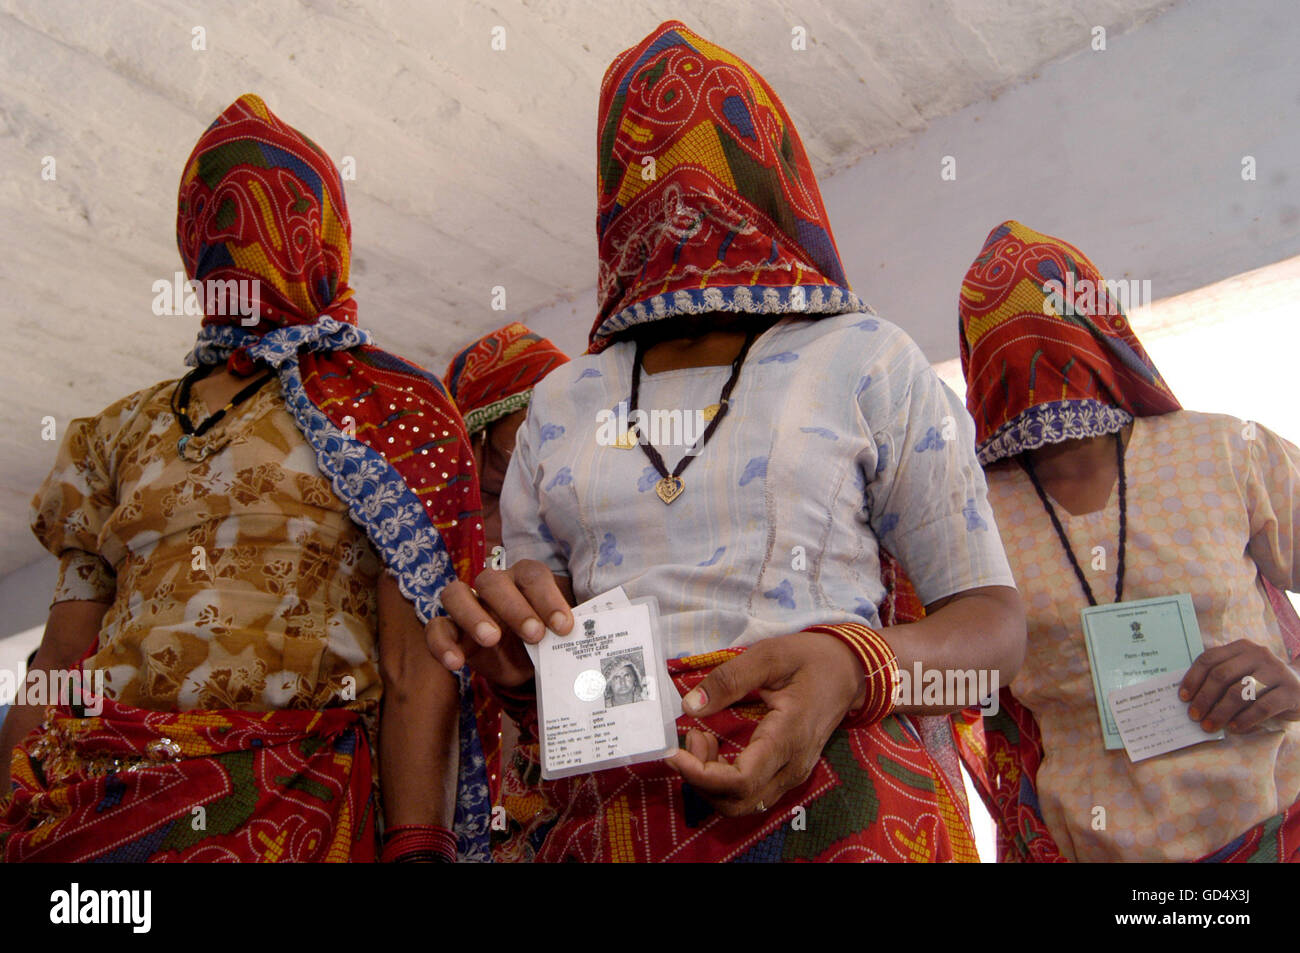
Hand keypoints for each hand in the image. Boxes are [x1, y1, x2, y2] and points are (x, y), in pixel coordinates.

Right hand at [424, 560, 572, 685]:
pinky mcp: (450, 629)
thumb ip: (575, 631)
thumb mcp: (563, 635)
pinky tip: (456, 663)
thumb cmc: (549, 639)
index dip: (548, 597)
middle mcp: (494, 586)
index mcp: (525, 579)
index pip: (533, 575)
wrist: (528, 664)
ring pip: (455, 593)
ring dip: (472, 614)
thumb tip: (600, 634)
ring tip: (491, 639)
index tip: (564, 627)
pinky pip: (436, 627)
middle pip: (493, 580)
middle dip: (514, 607)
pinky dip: (441, 643)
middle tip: (534, 635)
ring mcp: (469, 605)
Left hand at [666, 631, 864, 816]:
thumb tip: (691, 705)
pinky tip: (716, 747)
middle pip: (738, 802)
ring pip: (743, 803)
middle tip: (691, 740)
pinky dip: (723, 780)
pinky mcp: (788, 772)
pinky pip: (751, 793)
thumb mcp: (769, 656)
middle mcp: (792, 766)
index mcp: (788, 738)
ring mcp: (793, 773)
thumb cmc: (811, 659)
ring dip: (711, 782)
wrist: (850, 671)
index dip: (700, 775)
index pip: (740, 780)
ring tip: (702, 739)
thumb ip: (729, 679)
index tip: (675, 752)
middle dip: (702, 780)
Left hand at [1179, 639, 1299, 732]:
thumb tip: (1189, 698)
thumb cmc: (1263, 683)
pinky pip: (1263, 707)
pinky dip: (1245, 719)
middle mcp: (1258, 655)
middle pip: (1221, 675)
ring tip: (1210, 725)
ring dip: (1221, 711)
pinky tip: (1234, 727)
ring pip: (1240, 692)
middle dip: (1204, 698)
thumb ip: (1221, 678)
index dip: (1193, 678)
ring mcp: (1276, 672)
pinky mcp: (1291, 691)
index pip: (1209, 658)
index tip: (1183, 698)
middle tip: (1194, 716)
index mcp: (1241, 648)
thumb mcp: (1243, 673)